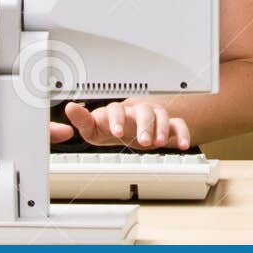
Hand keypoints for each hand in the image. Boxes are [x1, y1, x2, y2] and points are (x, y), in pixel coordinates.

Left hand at [56, 99, 191, 150]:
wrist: (126, 127)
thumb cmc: (109, 127)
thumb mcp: (93, 127)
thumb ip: (83, 120)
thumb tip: (70, 108)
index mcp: (119, 111)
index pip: (118, 109)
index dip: (117, 119)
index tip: (116, 132)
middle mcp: (138, 111)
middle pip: (144, 111)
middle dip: (144, 125)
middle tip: (143, 140)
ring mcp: (154, 116)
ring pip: (161, 115)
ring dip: (162, 128)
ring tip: (159, 143)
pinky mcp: (167, 125)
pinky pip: (178, 124)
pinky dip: (182, 133)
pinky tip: (182, 145)